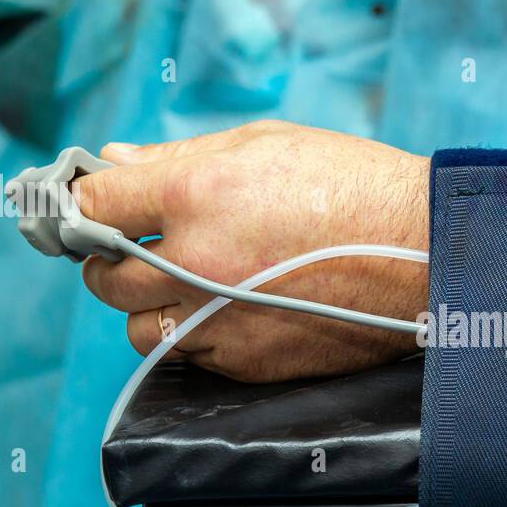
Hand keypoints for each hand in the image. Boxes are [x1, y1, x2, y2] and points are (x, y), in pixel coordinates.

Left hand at [76, 121, 428, 381]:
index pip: (96, 204)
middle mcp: (197, 262)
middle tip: (131, 247)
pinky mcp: (247, 361)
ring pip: (138, 330)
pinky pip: (189, 357)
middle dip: (108, 260)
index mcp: (196, 194)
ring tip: (181, 286)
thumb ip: (180, 156)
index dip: (84, 202)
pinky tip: (227, 310)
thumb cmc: (351, 185)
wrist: (421, 253)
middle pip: (104, 277)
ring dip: (146, 307)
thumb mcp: (266, 145)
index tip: (88, 206)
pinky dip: (193, 336)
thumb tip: (114, 163)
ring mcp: (220, 320)